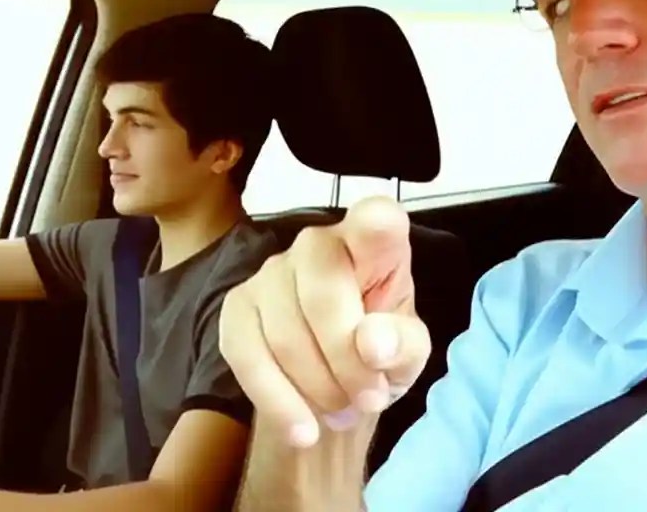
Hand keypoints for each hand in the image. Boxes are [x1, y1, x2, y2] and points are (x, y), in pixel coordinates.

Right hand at [219, 197, 430, 447]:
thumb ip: (404, 345)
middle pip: (323, 287)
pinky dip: (276, 399)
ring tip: (342, 411)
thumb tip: (373, 343)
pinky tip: (303, 428)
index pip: (375, 218)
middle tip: (370, 398)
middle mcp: (319, 244)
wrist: (335, 387)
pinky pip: (245, 353)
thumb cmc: (379, 353)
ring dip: (316, 385)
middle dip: (346, 356)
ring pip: (284, 328)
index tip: (380, 233)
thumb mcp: (408, 356)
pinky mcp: (237, 307)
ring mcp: (272, 273)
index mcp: (374, 245)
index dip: (376, 223)